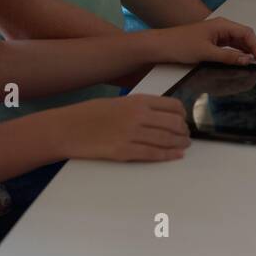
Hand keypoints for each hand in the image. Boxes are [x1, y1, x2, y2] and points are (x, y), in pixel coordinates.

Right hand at [58, 94, 190, 161]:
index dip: (182, 114)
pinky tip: (176, 155)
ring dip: (180, 143)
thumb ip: (139, 107)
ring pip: (166, 139)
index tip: (184, 119)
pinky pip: (152, 154)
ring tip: (185, 145)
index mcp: (137, 100)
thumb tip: (159, 116)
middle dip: (184, 131)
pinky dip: (168, 155)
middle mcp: (138, 115)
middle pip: (174, 123)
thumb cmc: (89, 114)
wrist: (67, 128)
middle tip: (187, 135)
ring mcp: (132, 134)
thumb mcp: (117, 102)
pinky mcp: (124, 151)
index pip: (172, 105)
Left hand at [152, 17, 255, 66]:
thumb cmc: (180, 44)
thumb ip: (228, 57)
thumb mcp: (206, 53)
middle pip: (245, 37)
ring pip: (239, 42)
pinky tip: (244, 60)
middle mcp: (221, 27)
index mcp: (222, 25)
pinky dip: (239, 53)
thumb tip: (247, 60)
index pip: (246, 34)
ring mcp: (217, 35)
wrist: (161, 45)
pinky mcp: (212, 42)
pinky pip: (230, 46)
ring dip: (249, 51)